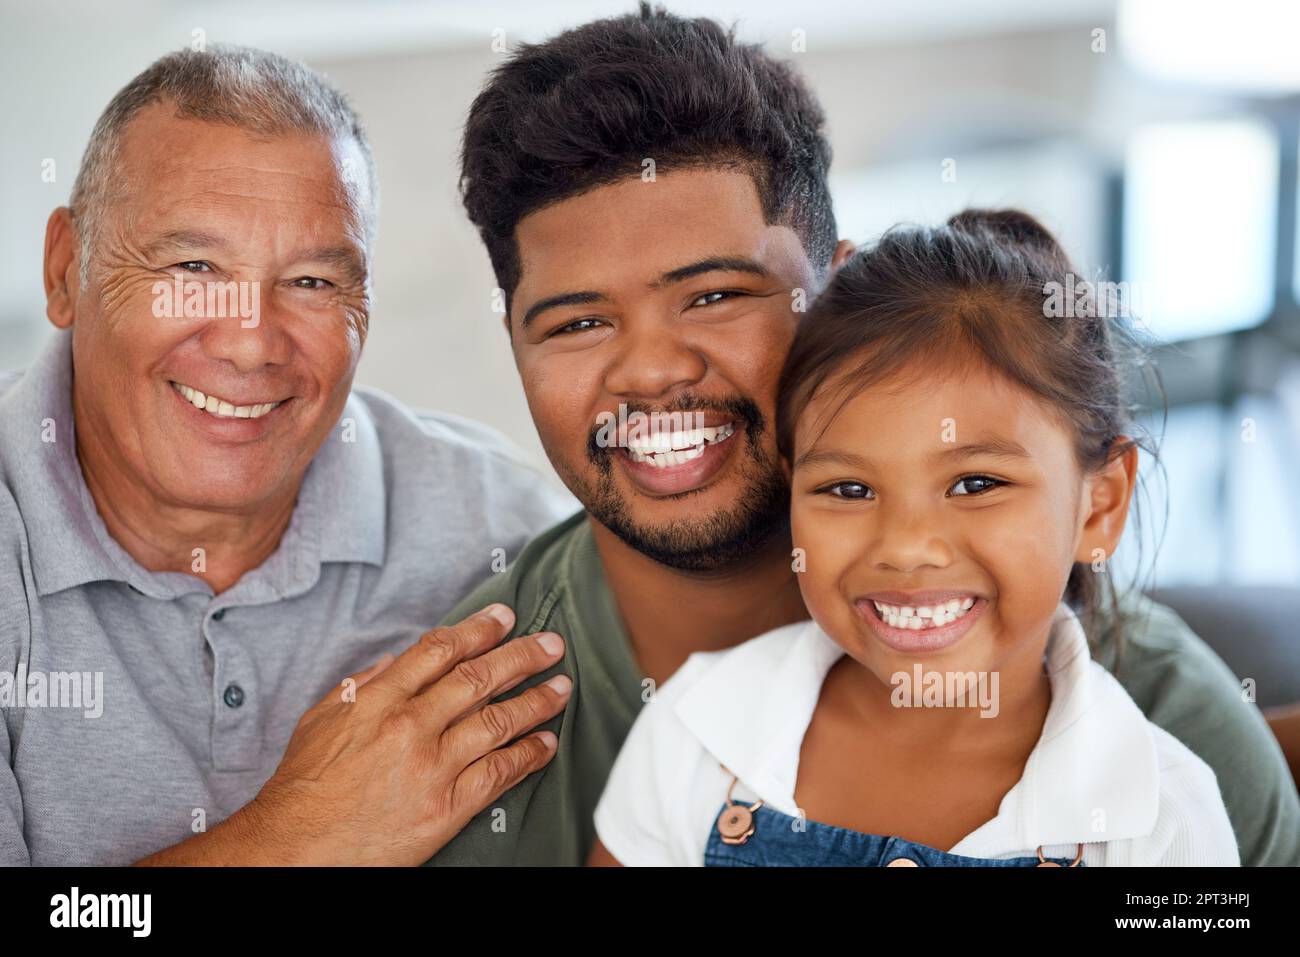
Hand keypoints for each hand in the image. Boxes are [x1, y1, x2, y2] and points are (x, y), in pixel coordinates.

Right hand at [137, 604, 568, 864]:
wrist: (294, 850)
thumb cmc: (304, 786)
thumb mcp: (321, 719)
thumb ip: (363, 685)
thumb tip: (399, 659)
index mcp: (378, 700)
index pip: (439, 651)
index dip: (478, 629)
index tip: (505, 617)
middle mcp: (410, 727)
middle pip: (479, 679)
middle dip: (522, 656)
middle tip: (552, 644)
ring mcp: (431, 768)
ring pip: (498, 722)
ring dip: (536, 702)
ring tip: (561, 688)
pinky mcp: (445, 808)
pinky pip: (498, 774)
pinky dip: (528, 756)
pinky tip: (547, 744)